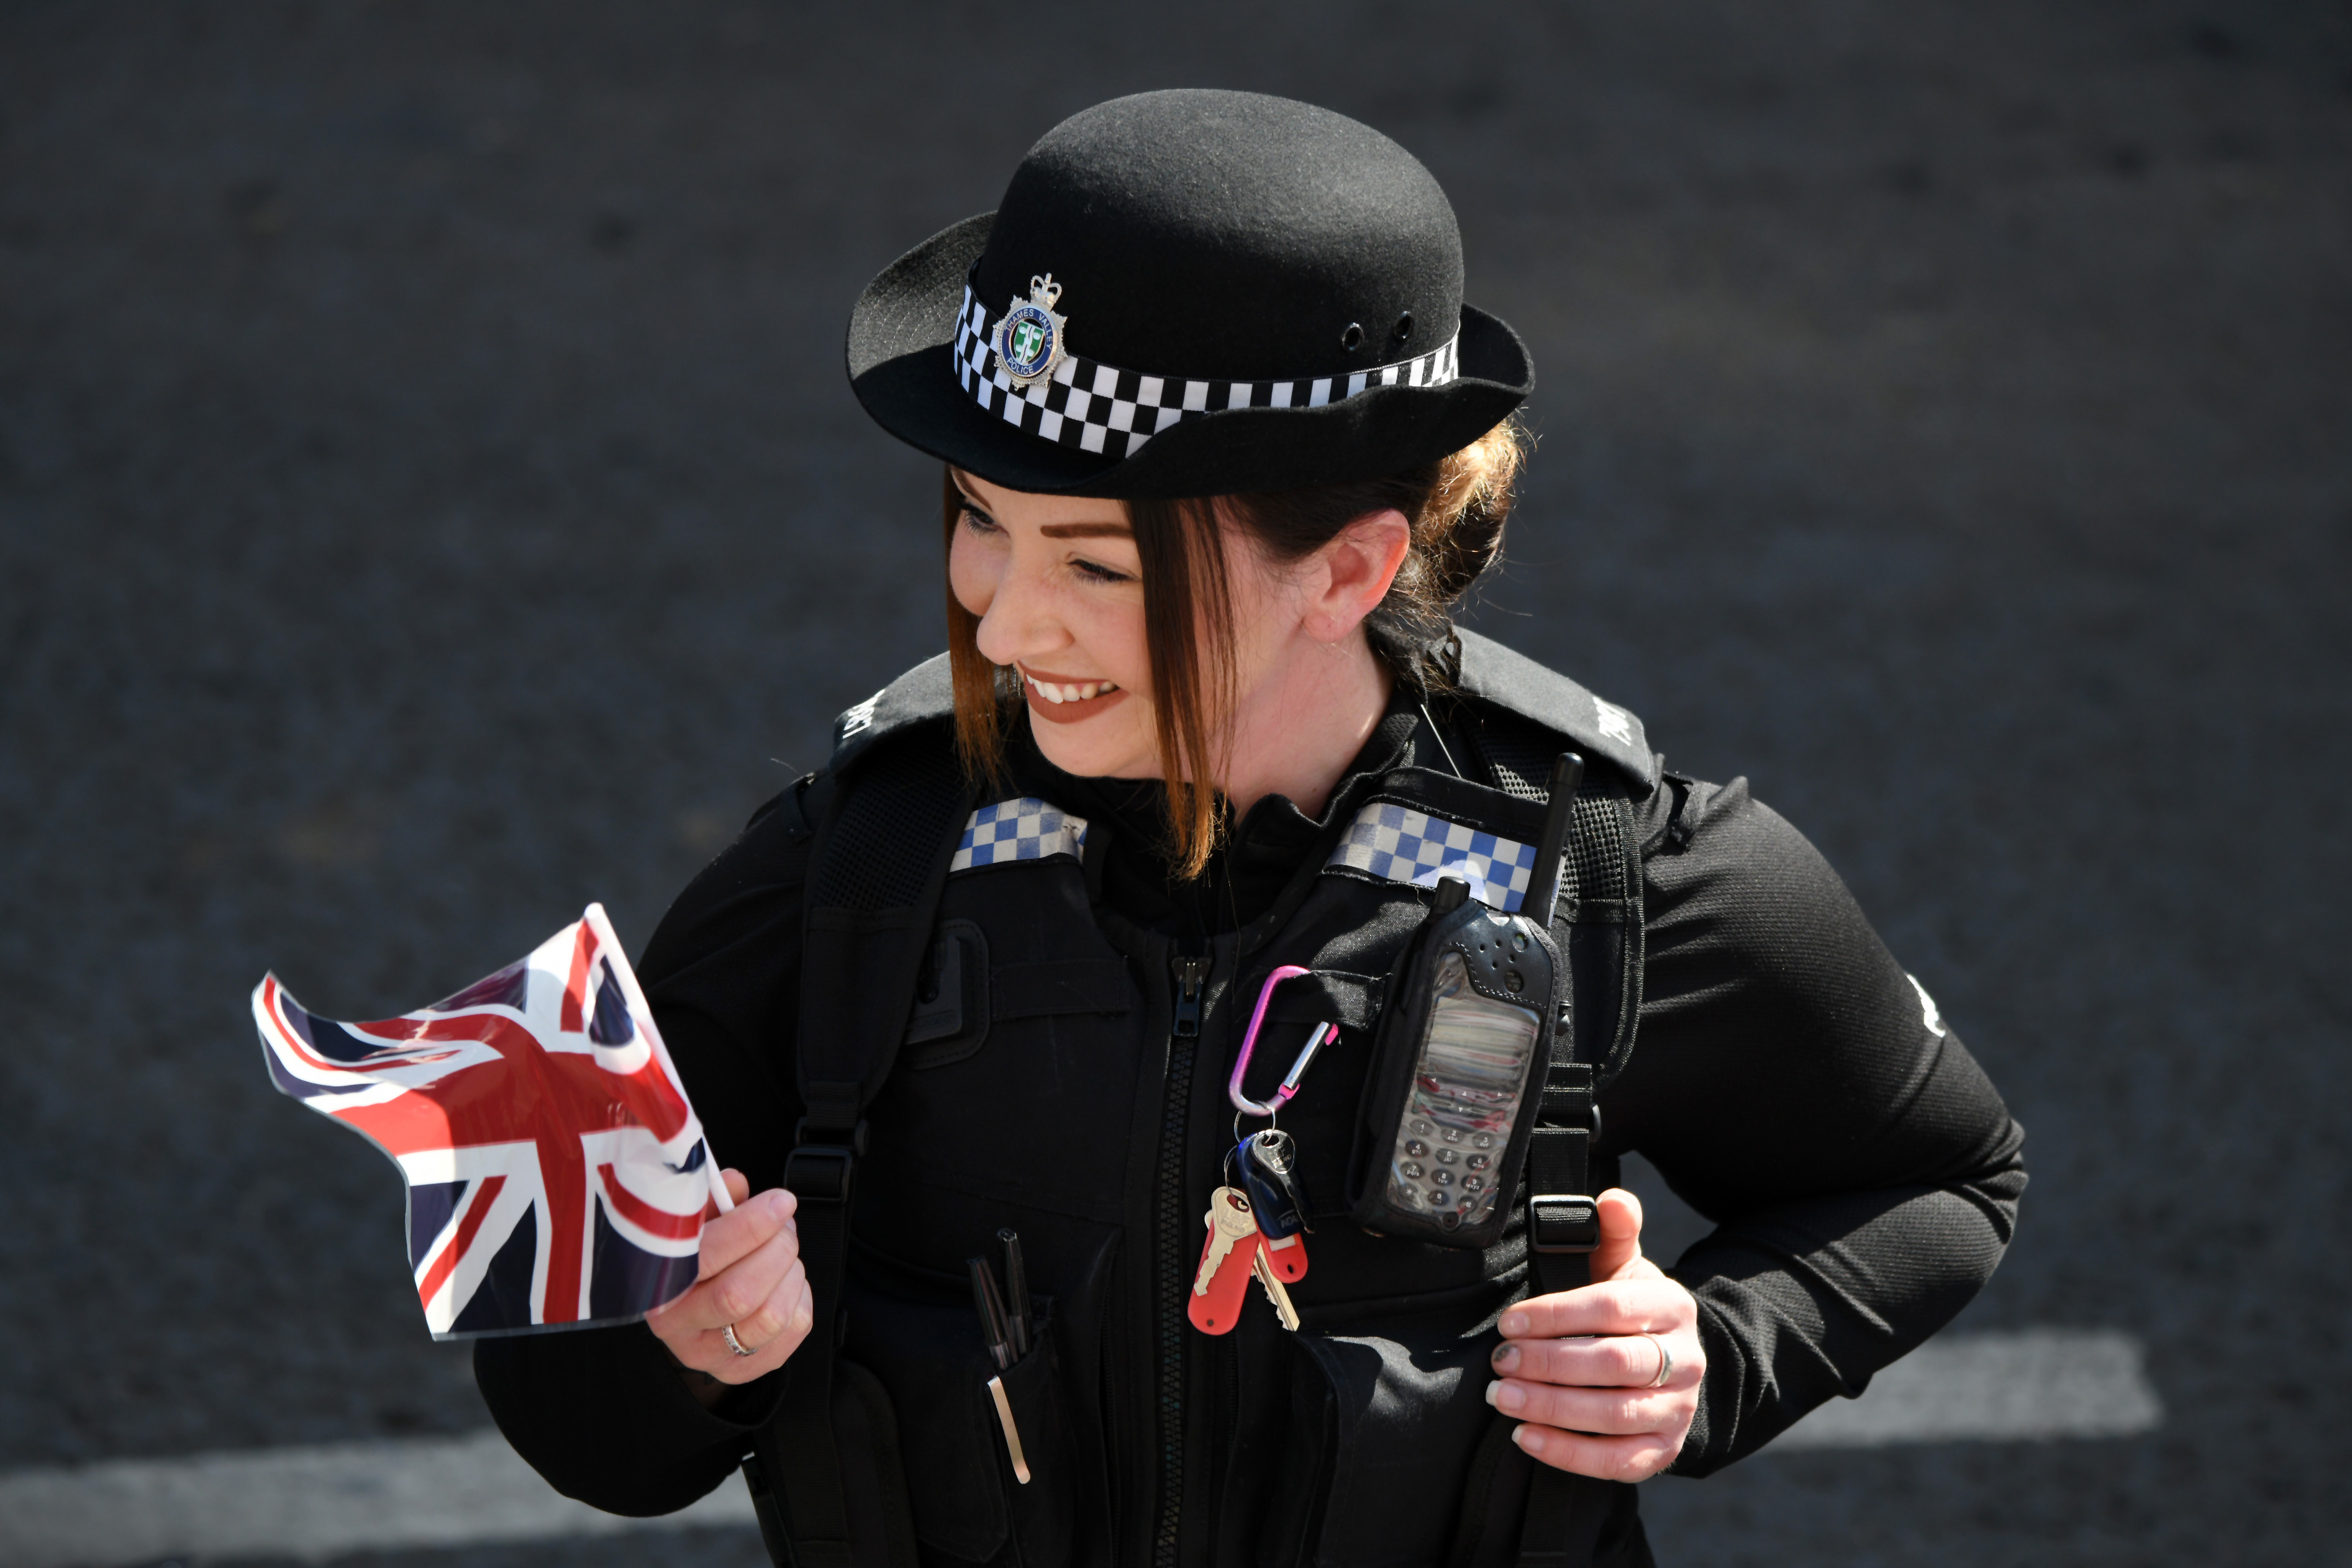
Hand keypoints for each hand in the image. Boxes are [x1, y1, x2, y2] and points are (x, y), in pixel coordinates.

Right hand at [645, 1170, 813, 1391]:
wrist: (687, 1304)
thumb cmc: (696, 1251)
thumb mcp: (695, 1218)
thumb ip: (712, 1198)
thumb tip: (734, 1183)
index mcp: (657, 1280)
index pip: (705, 1259)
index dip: (750, 1226)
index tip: (780, 1202)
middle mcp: (676, 1324)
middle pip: (741, 1294)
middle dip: (777, 1249)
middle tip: (784, 1227)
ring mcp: (709, 1353)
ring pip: (772, 1316)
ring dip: (791, 1274)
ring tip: (783, 1254)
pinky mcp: (742, 1369)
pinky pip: (794, 1330)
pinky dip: (800, 1297)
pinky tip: (784, 1283)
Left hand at [1487, 1187, 1702, 1481]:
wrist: (1668, 1362)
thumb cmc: (1627, 1309)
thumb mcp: (1622, 1265)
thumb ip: (1614, 1231)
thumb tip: (1613, 1200)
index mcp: (1671, 1305)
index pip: (1612, 1307)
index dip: (1557, 1315)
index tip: (1509, 1322)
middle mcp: (1684, 1360)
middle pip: (1614, 1363)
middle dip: (1549, 1363)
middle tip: (1499, 1362)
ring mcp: (1678, 1409)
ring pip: (1615, 1415)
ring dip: (1552, 1408)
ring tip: (1503, 1397)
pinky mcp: (1664, 1450)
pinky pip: (1619, 1462)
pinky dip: (1569, 1454)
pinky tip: (1525, 1438)